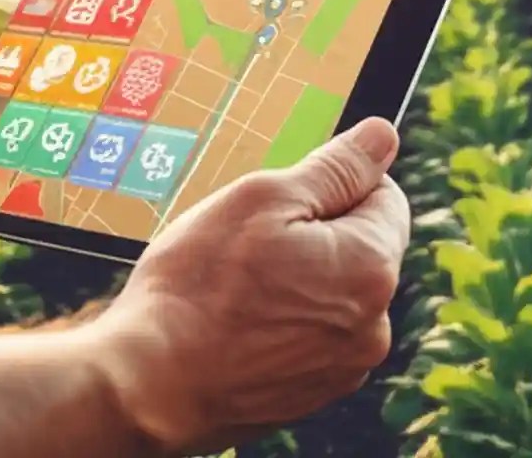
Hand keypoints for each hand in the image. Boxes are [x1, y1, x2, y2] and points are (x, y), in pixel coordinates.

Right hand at [95, 117, 410, 454]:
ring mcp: (343, 367)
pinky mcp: (312, 393)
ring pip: (332, 294)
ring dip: (297, 281)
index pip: (384, 195)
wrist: (146, 386)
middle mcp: (374, 324)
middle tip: (247, 246)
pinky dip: (281, 324)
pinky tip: (235, 325)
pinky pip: (310, 337)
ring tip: (235, 290)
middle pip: (359, 247)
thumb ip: (335, 168)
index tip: (280, 202)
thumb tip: (383, 137)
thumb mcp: (262, 200)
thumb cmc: (197, 287)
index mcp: (372, 268)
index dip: (331, 185)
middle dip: (313, 234)